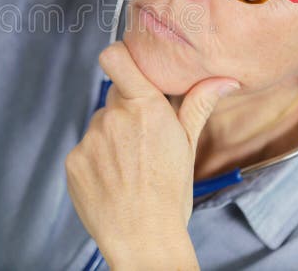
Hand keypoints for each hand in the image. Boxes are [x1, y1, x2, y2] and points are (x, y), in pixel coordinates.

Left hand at [65, 42, 239, 268]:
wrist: (144, 241)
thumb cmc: (171, 195)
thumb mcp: (188, 146)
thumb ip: (198, 105)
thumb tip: (224, 79)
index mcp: (145, 108)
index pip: (115, 58)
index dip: (119, 57)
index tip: (128, 67)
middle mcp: (113, 118)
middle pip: (114, 97)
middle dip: (126, 111)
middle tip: (142, 141)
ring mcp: (90, 140)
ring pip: (99, 125)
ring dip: (111, 138)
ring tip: (129, 169)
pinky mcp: (73, 161)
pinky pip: (84, 150)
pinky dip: (95, 161)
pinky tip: (112, 182)